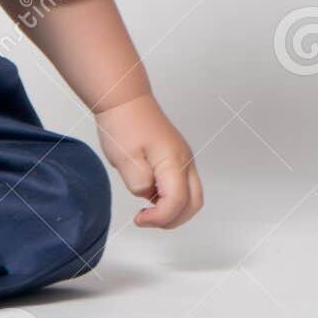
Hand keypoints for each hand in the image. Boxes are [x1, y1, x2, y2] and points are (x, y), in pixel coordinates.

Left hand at [95, 95, 202, 227]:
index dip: (159, 218)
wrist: (125, 98)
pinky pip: (182, 185)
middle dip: (172, 219)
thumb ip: (139, 184)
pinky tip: (149, 194)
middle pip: (194, 203)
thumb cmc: (124, 122)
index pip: (177, 202)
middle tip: (146, 220)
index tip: (139, 219)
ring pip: (191, 195)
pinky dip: (171, 198)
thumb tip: (149, 195)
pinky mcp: (176, 157)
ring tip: (146, 209)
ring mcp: (183, 158)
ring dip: (173, 209)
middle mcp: (185, 161)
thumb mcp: (124, 158)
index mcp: (174, 161)